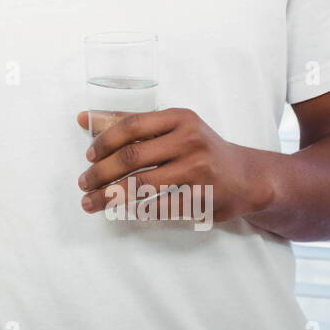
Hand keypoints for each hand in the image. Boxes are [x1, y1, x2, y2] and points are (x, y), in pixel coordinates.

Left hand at [76, 108, 274, 223]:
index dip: (104, 141)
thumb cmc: (198, 149)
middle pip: (132, 158)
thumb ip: (128, 122)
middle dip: (100, 173)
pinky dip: (136, 210)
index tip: (88, 157)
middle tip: (83, 184)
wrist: (246, 177)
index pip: (131, 125)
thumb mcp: (170, 128)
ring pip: (142, 186)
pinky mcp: (204, 197)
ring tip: (92, 202)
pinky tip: (121, 212)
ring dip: (110, 196)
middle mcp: (190, 140)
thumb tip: (83, 117)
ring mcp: (199, 169)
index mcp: (179, 118)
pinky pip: (160, 207)